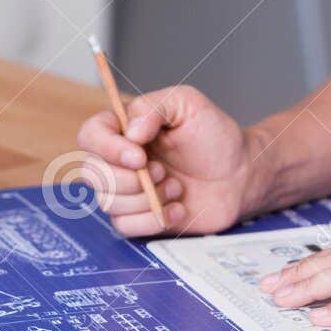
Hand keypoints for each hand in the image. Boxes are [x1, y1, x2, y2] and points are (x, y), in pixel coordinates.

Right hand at [74, 84, 260, 237]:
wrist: (240, 175)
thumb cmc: (215, 136)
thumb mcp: (188, 104)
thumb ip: (155, 107)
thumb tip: (130, 132)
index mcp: (124, 129)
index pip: (90, 135)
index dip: (107, 148)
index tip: (139, 156)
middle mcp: (119, 160)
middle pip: (93, 174)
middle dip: (131, 178)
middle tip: (164, 171)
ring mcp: (127, 192)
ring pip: (109, 203)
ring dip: (148, 197)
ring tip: (177, 186)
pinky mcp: (139, 218)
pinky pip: (125, 226)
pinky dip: (154, 219)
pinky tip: (178, 208)